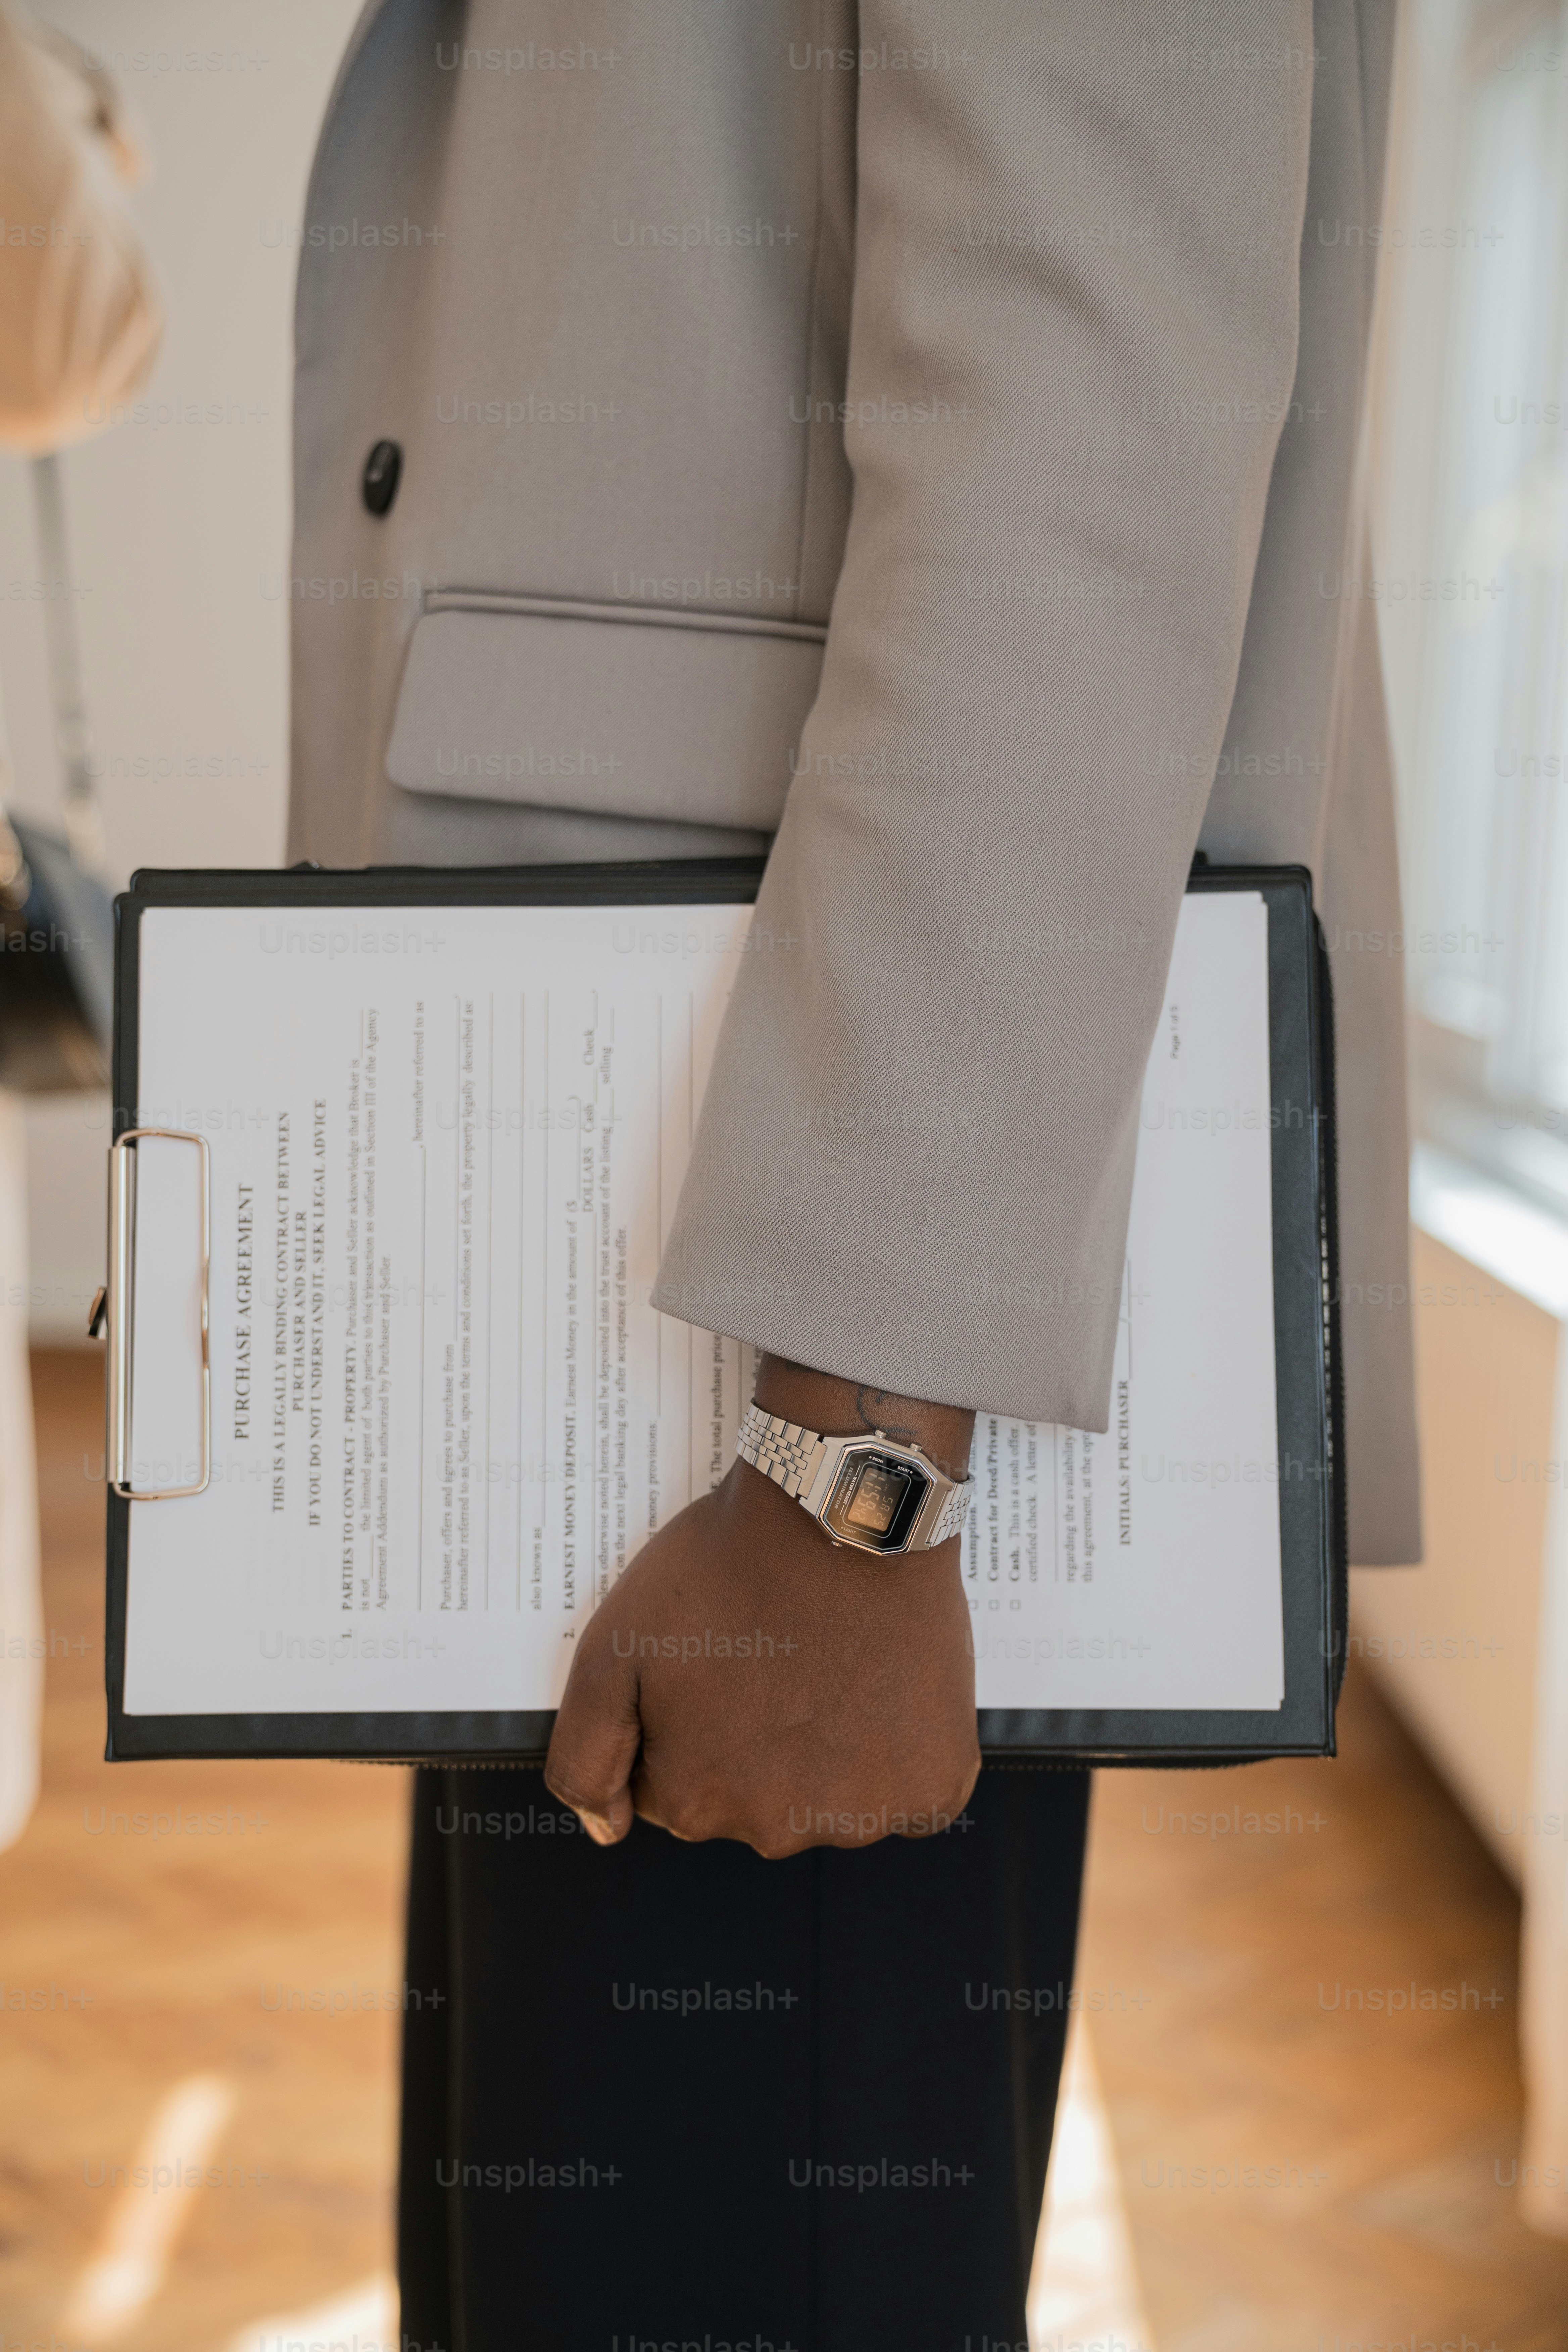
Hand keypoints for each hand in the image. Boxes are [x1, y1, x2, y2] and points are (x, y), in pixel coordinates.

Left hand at [543, 1358, 979, 1856]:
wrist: (839, 1509)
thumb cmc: (726, 1566)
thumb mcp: (611, 1646)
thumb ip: (584, 1754)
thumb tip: (602, 1832)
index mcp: (695, 1801)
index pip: (679, 1792)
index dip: (693, 1724)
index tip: (719, 1670)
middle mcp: (776, 1830)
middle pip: (756, 1802)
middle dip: (759, 1743)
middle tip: (775, 1658)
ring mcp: (861, 1815)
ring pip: (833, 1800)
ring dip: (831, 1750)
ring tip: (830, 1663)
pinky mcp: (931, 1787)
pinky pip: (908, 1794)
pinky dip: (899, 1750)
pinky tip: (882, 1688)